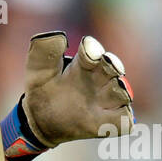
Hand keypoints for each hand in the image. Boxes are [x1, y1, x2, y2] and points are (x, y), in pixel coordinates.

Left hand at [20, 31, 133, 146]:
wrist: (37, 120)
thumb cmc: (42, 89)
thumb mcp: (37, 69)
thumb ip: (44, 50)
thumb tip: (59, 36)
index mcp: (83, 63)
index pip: (92, 50)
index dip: (92, 49)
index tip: (87, 51)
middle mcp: (97, 81)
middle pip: (114, 68)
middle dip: (113, 64)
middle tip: (108, 63)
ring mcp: (103, 103)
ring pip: (123, 93)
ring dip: (120, 90)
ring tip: (115, 87)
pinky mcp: (105, 124)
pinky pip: (123, 121)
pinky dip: (123, 119)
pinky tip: (114, 119)